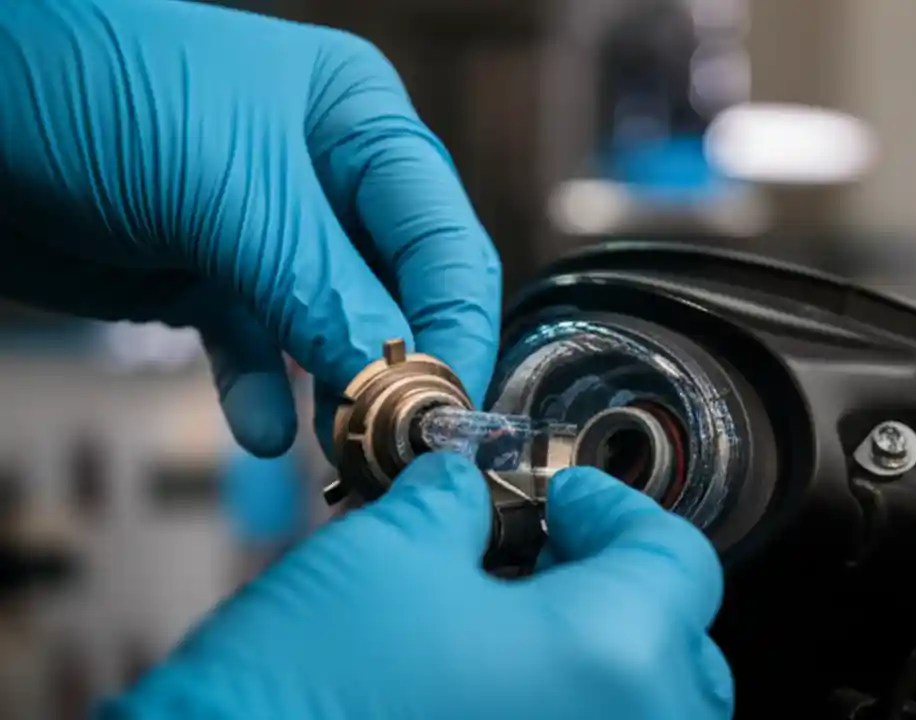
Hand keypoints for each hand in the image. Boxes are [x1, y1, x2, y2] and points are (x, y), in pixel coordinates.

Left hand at [0, 0, 499, 454]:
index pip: (443, 237)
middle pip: (400, 290)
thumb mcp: (229, 193)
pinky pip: (257, 350)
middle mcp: (328, 178)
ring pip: (335, 331)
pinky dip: (261, 393)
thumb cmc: (91, 89)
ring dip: (338, 395)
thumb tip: (399, 385)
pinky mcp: (211, 279)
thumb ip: (322, 290)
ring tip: (340, 451)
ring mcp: (270, 233)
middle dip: (399, 368)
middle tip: (400, 442)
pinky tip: (258, 427)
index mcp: (360, 123)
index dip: (458, 322)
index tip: (452, 403)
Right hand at [100, 455, 734, 719]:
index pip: (677, 557)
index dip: (612, 505)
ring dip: (590, 647)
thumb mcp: (388, 551)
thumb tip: (471, 487)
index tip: (558, 489)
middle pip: (674, 637)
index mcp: (621, 655)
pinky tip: (484, 681)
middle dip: (607, 578)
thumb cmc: (298, 694)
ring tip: (500, 615)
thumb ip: (458, 501)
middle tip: (533, 547)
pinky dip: (562, 705)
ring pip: (641, 705)